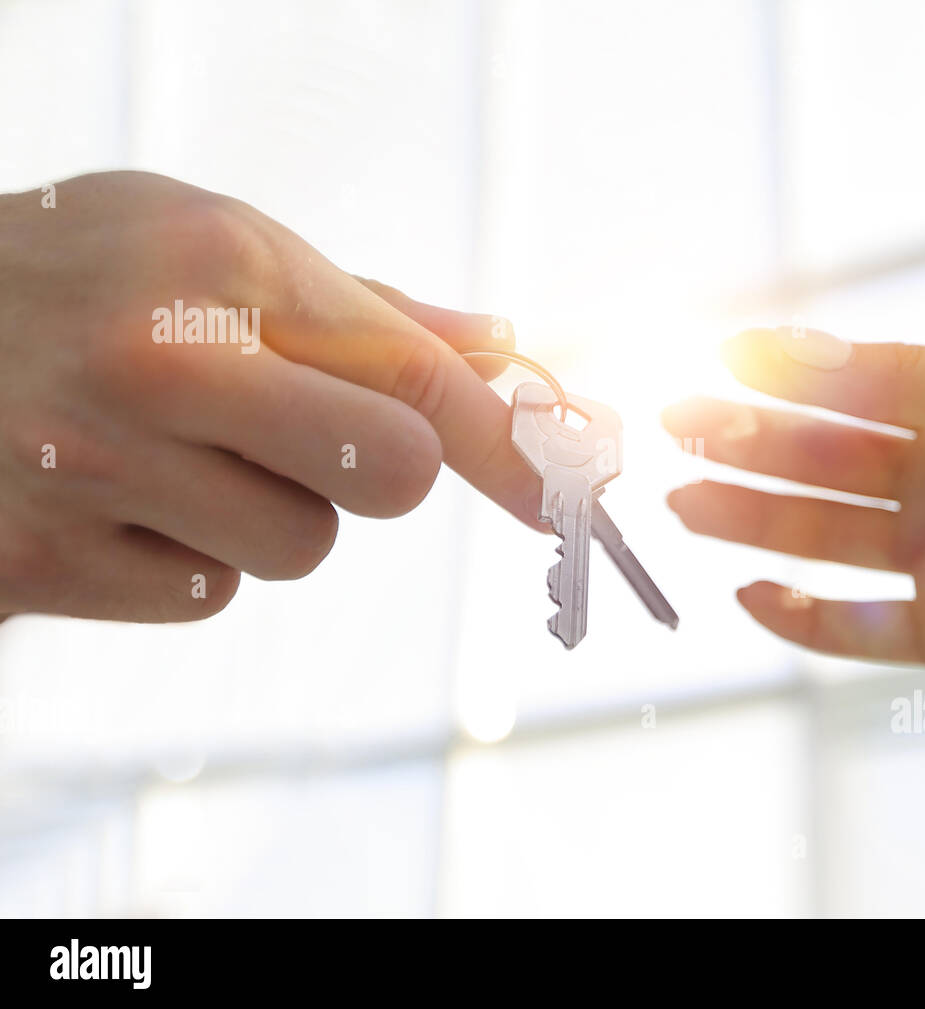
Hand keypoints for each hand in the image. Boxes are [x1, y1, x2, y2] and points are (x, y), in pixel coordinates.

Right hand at [0, 171, 539, 620]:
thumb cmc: (72, 274)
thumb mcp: (206, 241)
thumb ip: (361, 304)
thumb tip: (500, 345)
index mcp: (216, 266)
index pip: (416, 375)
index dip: (514, 444)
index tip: (575, 488)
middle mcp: (157, 369)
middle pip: (386, 480)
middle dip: (372, 469)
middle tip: (302, 429)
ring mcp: (91, 475)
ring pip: (296, 548)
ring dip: (265, 511)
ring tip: (171, 449)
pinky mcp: (40, 563)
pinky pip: (205, 592)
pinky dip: (184, 555)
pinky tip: (114, 497)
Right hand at [663, 327, 924, 719]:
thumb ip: (898, 379)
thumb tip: (786, 349)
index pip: (844, 395)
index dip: (780, 378)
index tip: (717, 356)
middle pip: (816, 465)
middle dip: (745, 445)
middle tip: (676, 427)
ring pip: (819, 540)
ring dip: (749, 521)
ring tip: (682, 501)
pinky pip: (856, 627)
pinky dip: (802, 618)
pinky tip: (751, 593)